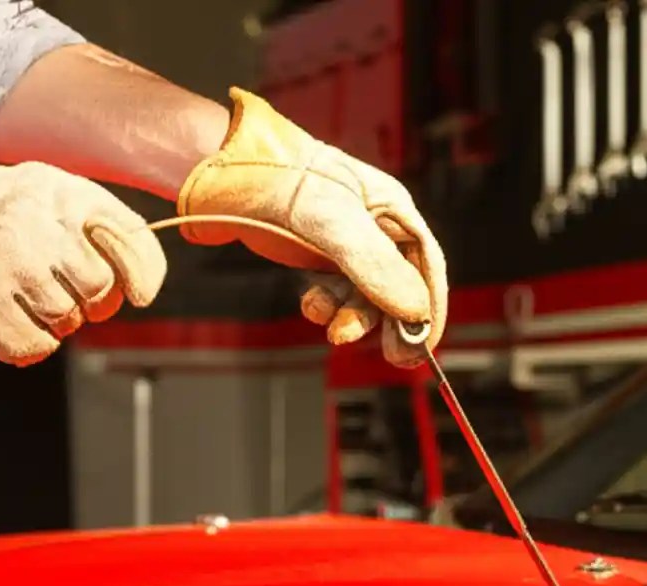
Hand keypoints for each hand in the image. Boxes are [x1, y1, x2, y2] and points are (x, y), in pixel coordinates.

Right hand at [0, 141, 164, 365]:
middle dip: (92, 302)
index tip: (139, 294)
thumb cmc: (12, 212)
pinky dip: (30, 345)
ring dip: (56, 321)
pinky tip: (16, 321)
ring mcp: (7, 260)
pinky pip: (32, 345)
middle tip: (67, 293)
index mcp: (66, 194)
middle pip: (99, 289)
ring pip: (66, 318)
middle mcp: (38, 222)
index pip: (129, 239)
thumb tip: (142, 286)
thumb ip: (109, 227)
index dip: (142, 274)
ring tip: (29, 296)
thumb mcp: (62, 195)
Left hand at [177, 89, 447, 367]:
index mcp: (390, 207)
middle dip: (389, 320)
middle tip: (392, 358)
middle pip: (397, 284)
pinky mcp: (315, 253)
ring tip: (334, 331)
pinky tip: (311, 306)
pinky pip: (333, 291)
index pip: (425, 263)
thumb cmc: (278, 177)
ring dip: (352, 317)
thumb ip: (374, 267)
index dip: (428, 307)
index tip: (424, 346)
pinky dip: (325, 306)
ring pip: (362, 293)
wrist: (217, 167)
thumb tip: (415, 311)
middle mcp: (373, 224)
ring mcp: (344, 239)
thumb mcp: (330, 222)